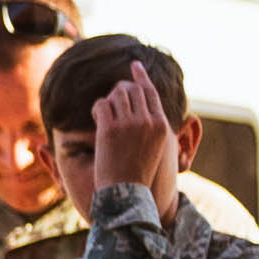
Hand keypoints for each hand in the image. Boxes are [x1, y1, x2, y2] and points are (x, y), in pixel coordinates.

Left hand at [79, 83, 183, 220]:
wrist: (126, 193)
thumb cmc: (138, 172)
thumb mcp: (154, 146)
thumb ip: (151, 124)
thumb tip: (142, 106)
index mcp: (161, 125)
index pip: (150, 91)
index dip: (140, 76)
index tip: (134, 66)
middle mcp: (148, 121)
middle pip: (131, 89)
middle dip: (120, 90)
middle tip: (112, 98)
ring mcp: (129, 124)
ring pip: (115, 95)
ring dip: (107, 101)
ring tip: (104, 115)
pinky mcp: (110, 130)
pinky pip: (101, 105)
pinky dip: (97, 109)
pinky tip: (97, 119)